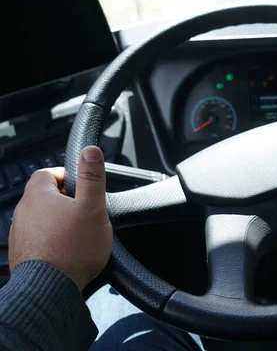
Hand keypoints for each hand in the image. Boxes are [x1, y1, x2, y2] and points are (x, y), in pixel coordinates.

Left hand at [9, 146, 112, 289]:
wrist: (50, 289)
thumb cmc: (73, 249)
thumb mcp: (92, 207)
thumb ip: (91, 177)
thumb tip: (90, 150)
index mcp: (38, 196)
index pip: (48, 172)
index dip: (67, 175)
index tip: (83, 185)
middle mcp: (23, 212)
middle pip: (45, 196)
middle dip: (66, 201)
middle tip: (87, 211)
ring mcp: (19, 234)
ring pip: (42, 218)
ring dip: (59, 222)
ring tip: (80, 234)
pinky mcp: (22, 253)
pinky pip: (39, 238)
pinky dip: (52, 240)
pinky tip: (69, 251)